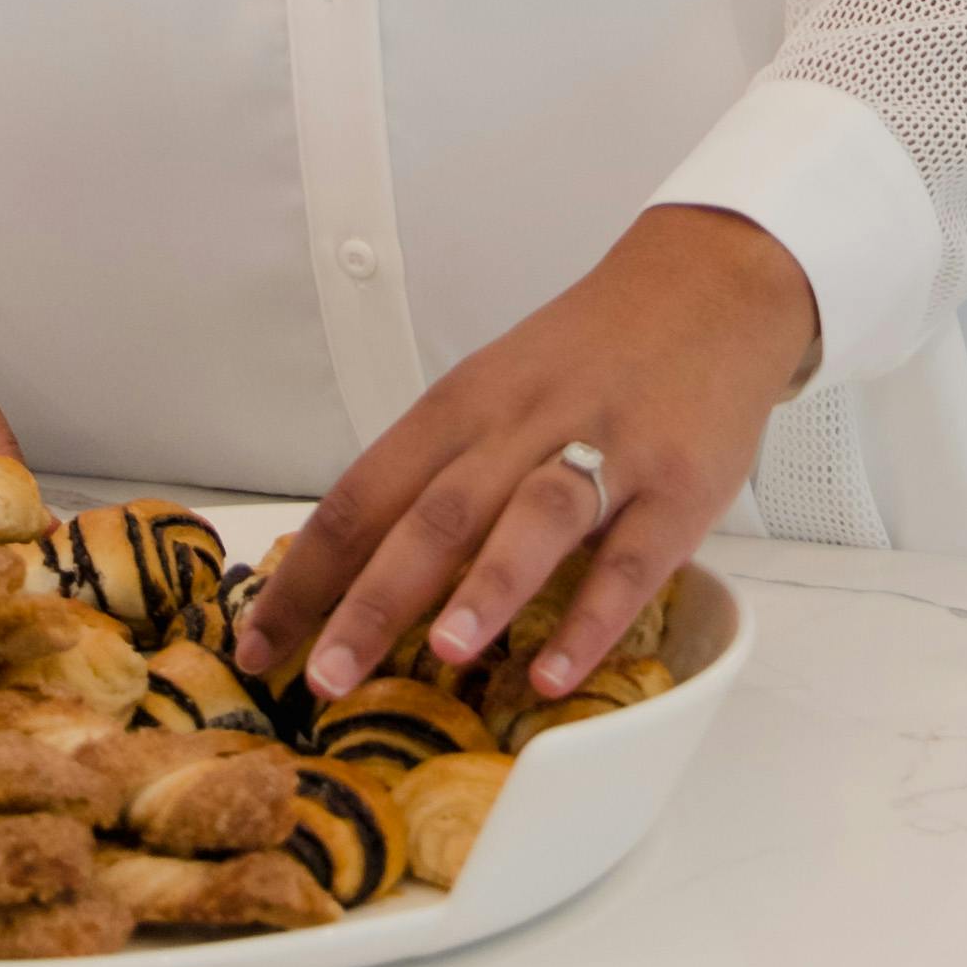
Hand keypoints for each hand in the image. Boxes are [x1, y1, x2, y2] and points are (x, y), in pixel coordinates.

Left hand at [233, 205, 818, 709]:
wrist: (710, 286)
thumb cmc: (586, 357)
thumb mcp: (496, 392)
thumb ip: (437, 474)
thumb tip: (348, 578)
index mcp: (461, 406)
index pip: (361, 494)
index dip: (304, 575)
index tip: (256, 648)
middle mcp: (521, 424)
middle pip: (434, 511)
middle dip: (373, 599)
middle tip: (324, 680)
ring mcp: (604, 453)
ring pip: (533, 517)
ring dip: (487, 587)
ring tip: (444, 657)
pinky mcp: (676, 486)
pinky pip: (630, 559)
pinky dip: (592, 618)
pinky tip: (556, 674)